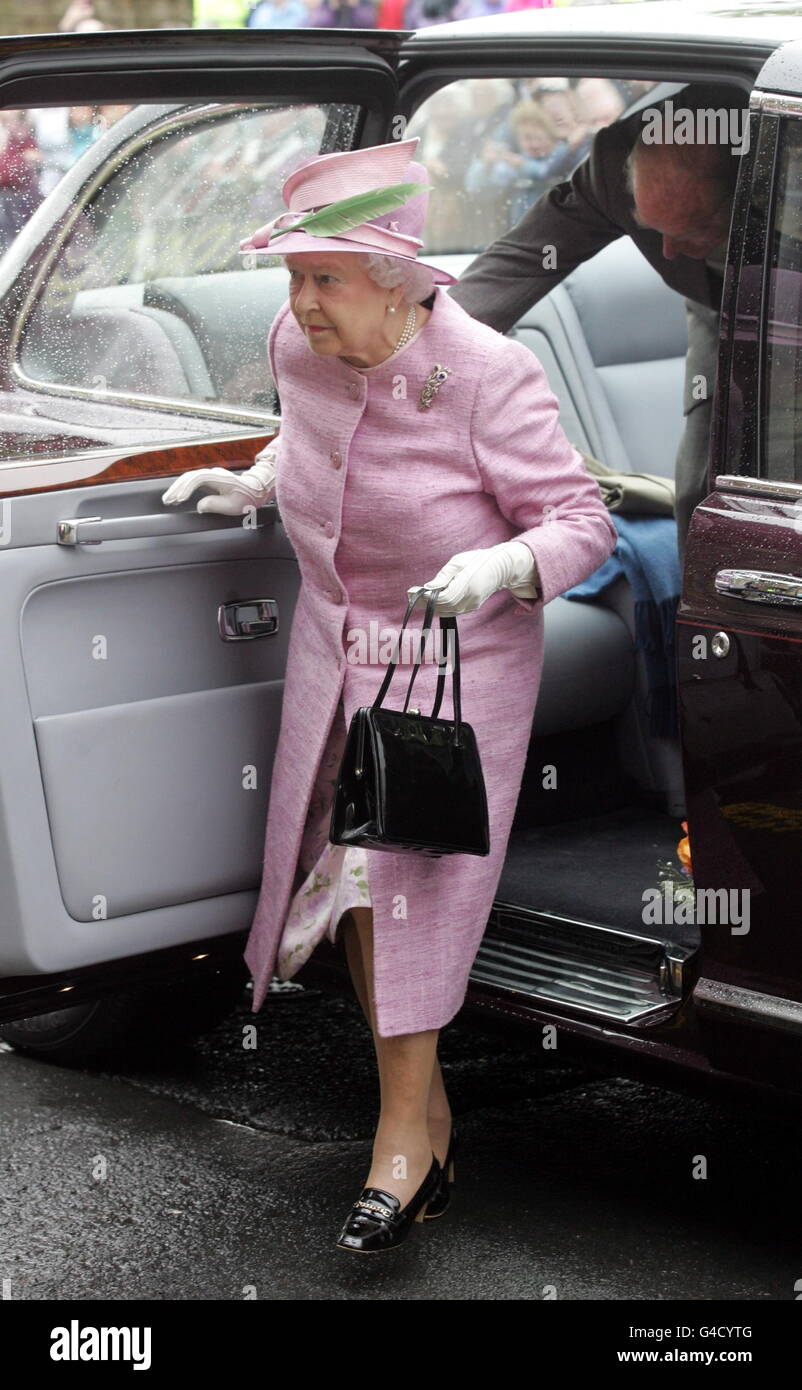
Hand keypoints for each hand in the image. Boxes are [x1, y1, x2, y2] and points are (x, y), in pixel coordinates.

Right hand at [161, 443, 277, 515]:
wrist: (255, 490)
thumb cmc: (246, 497)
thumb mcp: (233, 505)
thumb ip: (215, 505)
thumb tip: (200, 506)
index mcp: (219, 478)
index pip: (197, 479)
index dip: (186, 488)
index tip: (179, 499)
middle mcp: (213, 474)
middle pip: (189, 477)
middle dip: (177, 488)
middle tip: (167, 501)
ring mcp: (210, 475)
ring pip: (188, 478)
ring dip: (177, 488)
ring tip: (168, 500)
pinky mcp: (209, 480)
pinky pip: (192, 481)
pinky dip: (183, 488)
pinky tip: (177, 496)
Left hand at [409, 540, 539, 615]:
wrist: (499, 568)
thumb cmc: (477, 560)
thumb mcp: (458, 562)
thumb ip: (443, 576)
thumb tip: (428, 588)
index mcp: (468, 583)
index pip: (443, 596)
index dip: (427, 597)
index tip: (412, 592)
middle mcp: (471, 597)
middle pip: (444, 606)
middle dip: (425, 603)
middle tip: (411, 596)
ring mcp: (473, 604)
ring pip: (448, 611)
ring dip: (431, 607)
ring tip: (417, 600)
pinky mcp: (473, 607)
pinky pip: (453, 611)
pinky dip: (441, 608)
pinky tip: (431, 603)